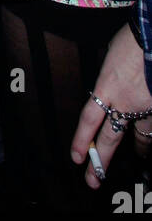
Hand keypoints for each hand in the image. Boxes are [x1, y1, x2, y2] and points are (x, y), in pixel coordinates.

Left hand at [70, 23, 151, 187]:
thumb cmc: (133, 40)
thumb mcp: (111, 56)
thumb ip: (110, 78)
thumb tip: (111, 86)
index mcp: (107, 86)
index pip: (89, 119)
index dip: (81, 140)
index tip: (75, 157)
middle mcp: (125, 102)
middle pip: (110, 138)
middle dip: (100, 161)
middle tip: (93, 181)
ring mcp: (146, 107)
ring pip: (140, 136)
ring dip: (138, 147)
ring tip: (136, 156)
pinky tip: (150, 137)